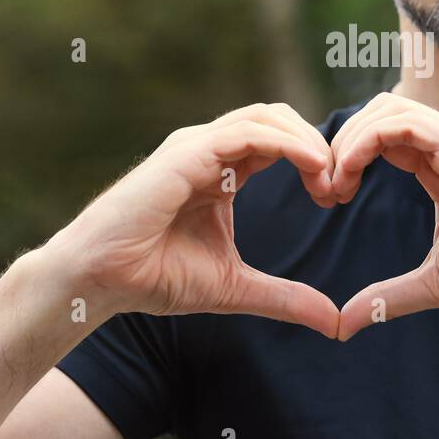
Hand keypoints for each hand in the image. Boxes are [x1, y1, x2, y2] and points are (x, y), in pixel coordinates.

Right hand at [49, 103, 339, 337]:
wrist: (100, 281)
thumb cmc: (154, 278)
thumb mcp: (236, 288)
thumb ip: (284, 298)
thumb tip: (333, 322)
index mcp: (222, 169)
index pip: (279, 140)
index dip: (314, 160)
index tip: (336, 197)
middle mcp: (209, 149)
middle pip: (277, 118)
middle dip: (316, 144)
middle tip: (339, 185)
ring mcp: (196, 146)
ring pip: (265, 116)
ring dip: (306, 141)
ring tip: (329, 176)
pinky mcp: (186, 153)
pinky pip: (246, 133)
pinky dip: (285, 143)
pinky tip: (312, 166)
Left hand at [329, 93, 438, 340]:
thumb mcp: (436, 281)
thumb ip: (391, 296)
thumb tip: (347, 322)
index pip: (381, 136)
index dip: (345, 158)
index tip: (327, 198)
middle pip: (377, 113)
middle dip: (339, 143)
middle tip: (323, 190)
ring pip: (386, 109)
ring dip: (348, 140)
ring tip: (334, 183)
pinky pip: (403, 123)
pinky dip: (366, 141)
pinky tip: (350, 174)